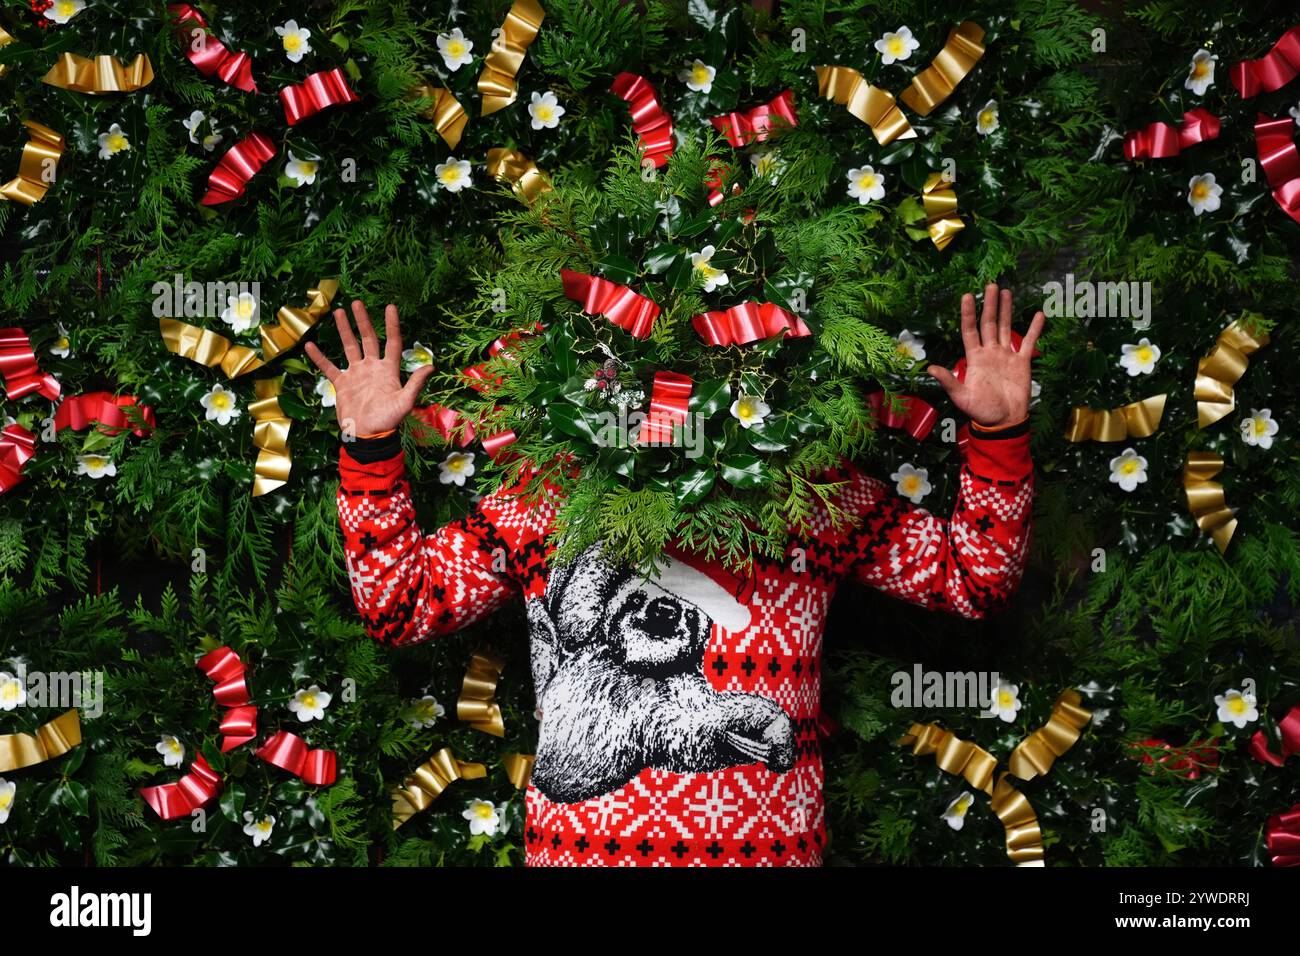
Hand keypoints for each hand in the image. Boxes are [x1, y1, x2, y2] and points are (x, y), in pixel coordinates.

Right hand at [304, 300, 433, 435]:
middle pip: (368, 339)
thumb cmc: (388, 421)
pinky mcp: (342, 384)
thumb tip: (432, 366)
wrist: (367, 436)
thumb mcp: (404, 402)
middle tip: (356, 302)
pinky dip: (319, 357)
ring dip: (343, 330)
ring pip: (349, 347)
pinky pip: (329, 367)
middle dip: (363, 321)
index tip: (390, 306)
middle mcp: (372, 368)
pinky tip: (310, 345)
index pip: (391, 342)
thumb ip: (415, 383)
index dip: (391, 324)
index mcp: (388, 370)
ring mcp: (356, 374)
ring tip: (338, 312)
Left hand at [926, 283, 1043, 428]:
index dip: (968, 314)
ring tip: (1006, 292)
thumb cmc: (981, 411)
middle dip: (989, 305)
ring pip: (1006, 328)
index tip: (967, 296)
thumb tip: (930, 368)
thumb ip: (948, 381)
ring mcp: (1006, 356)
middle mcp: (990, 352)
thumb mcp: (961, 397)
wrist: (1004, 422)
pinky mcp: (1022, 362)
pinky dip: (1035, 329)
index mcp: (975, 358)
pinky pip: (1029, 342)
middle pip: (989, 324)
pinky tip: (1039, 314)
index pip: (970, 331)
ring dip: (1006, 310)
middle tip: (991, 285)